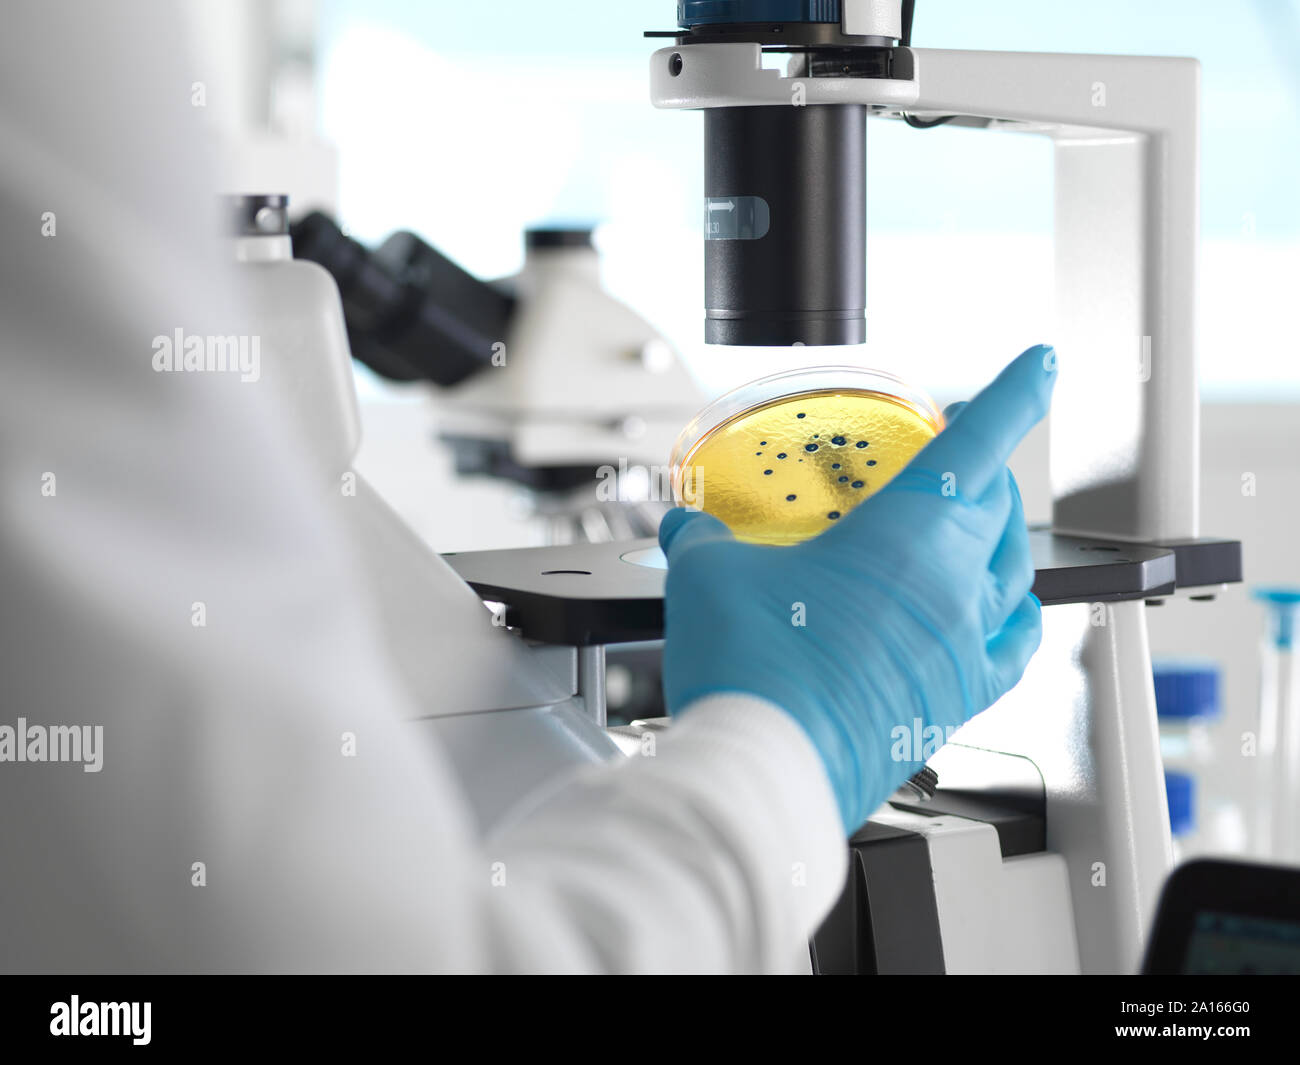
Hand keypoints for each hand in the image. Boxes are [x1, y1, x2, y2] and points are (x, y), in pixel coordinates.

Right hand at [658, 344, 1056, 831]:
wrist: (766, 769)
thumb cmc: (751, 671)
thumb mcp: (708, 577)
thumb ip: (702, 541)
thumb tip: (689, 529)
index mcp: (905, 534)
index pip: (979, 443)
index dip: (1015, 393)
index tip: (1039, 365)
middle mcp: (952, 585)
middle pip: (996, 505)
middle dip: (984, 471)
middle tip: (956, 462)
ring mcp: (963, 645)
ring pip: (1014, 570)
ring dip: (998, 535)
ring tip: (974, 529)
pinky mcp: (956, 700)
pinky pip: (1013, 646)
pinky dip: (1016, 616)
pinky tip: (1005, 614)